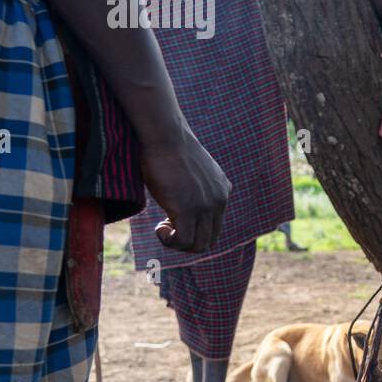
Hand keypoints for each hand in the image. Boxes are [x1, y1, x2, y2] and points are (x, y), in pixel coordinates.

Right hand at [139, 128, 230, 252]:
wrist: (166, 136)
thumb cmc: (170, 148)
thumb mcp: (193, 170)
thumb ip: (196, 185)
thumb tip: (182, 196)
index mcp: (222, 191)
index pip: (215, 227)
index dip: (194, 231)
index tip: (174, 220)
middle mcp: (219, 201)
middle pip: (209, 241)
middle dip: (186, 242)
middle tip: (167, 227)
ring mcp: (205, 206)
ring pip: (197, 245)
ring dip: (176, 243)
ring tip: (162, 228)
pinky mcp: (187, 209)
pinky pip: (182, 241)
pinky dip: (169, 241)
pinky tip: (159, 228)